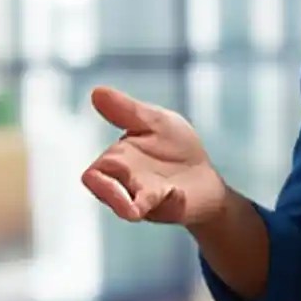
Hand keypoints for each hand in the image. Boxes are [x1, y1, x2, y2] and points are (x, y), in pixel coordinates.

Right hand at [81, 86, 226, 225]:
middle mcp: (128, 185)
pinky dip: (170, 200)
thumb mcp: (154, 121)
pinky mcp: (172, 207)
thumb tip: (96, 92)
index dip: (99, 172)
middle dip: (109, 192)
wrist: (205, 175)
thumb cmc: (176, 149)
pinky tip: (177, 192)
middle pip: (104, 191)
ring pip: (126, 208)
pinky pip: (165, 208)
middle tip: (117, 191)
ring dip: (130, 204)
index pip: (95, 173)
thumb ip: (127, 110)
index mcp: (119, 163)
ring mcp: (148, 199)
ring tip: (138, 207)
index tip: (121, 146)